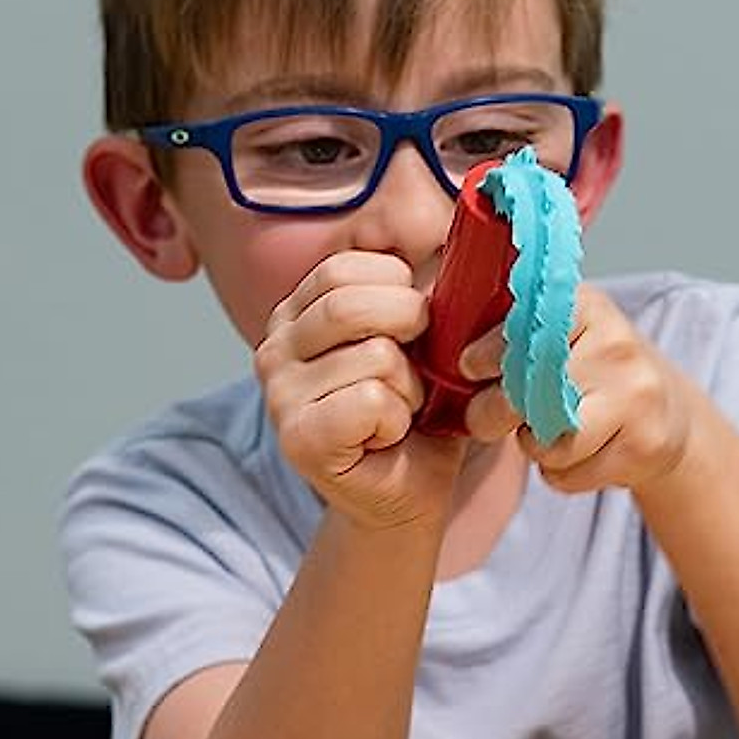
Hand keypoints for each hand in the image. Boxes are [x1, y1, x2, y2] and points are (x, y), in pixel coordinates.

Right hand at [255, 251, 466, 529]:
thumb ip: (420, 292)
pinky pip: (371, 401)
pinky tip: (387, 436)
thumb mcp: (419, 338)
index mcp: (295, 314)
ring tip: (400, 411)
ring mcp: (278, 397)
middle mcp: (273, 350)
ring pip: (374, 357)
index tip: (414, 327)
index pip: (343, 269)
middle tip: (421, 370)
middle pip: (351, 306)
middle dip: (410, 330)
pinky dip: (398, 419)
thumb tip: (465, 246)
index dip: (397, 289)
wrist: (410, 492)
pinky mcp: (299, 440)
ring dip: (410, 388)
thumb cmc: (417, 411)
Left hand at [461, 284, 692, 493]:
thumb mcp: (560, 334)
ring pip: (550, 442)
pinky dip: (560, 474)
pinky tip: (578, 455)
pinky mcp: (647, 443)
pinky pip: (571, 474)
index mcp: (586, 305)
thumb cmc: (592, 372)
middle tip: (486, 418)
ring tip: (547, 433)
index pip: (523, 327)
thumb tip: (455, 358)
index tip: (469, 367)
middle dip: (493, 413)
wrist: (667, 411)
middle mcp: (616, 343)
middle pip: (528, 390)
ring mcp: (636, 394)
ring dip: (535, 448)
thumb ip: (514, 334)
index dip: (488, 353)